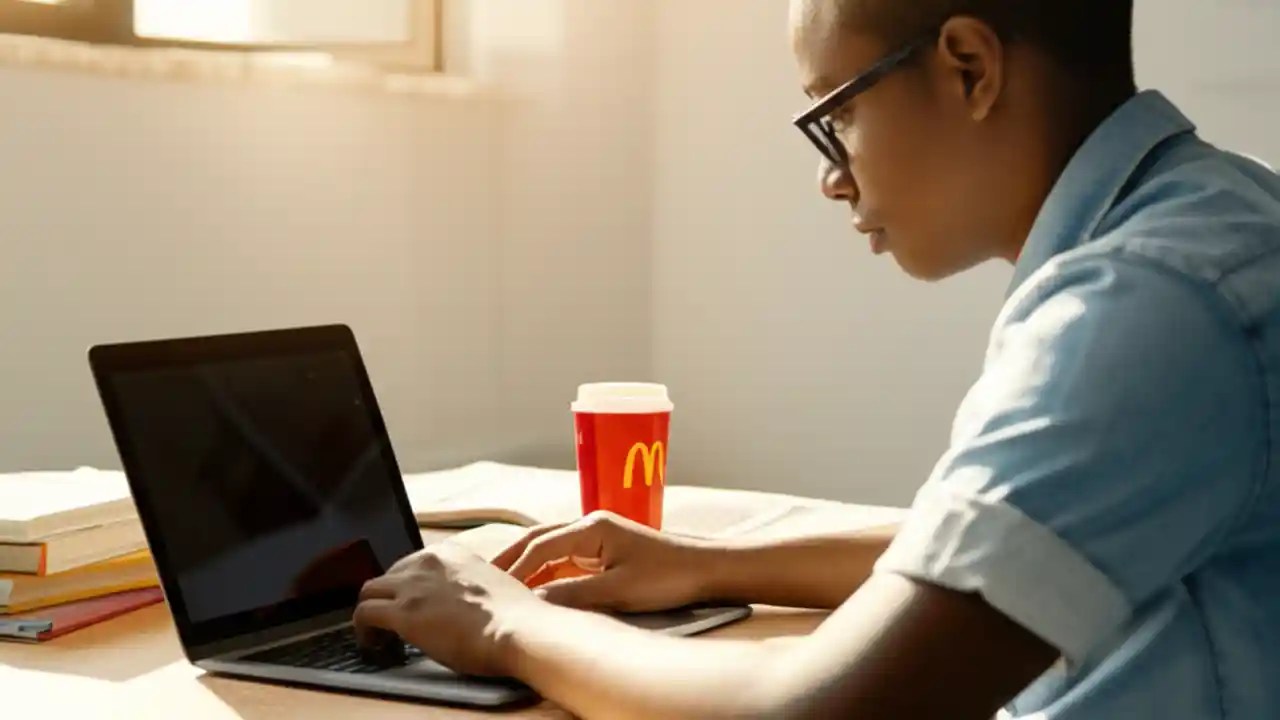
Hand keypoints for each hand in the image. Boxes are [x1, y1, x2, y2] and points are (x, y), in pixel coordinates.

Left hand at [353, 541, 539, 676]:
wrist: (518, 628)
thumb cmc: (515, 615)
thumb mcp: (489, 584)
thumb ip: (467, 585)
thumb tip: (458, 604)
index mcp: (451, 553)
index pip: (412, 563)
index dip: (408, 586)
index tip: (412, 602)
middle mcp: (428, 561)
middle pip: (388, 575)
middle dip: (387, 597)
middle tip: (393, 621)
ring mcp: (414, 585)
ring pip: (369, 591)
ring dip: (371, 611)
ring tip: (380, 634)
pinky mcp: (403, 612)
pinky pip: (364, 614)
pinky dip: (363, 630)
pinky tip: (374, 644)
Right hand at [493, 511, 716, 612]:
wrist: (704, 569)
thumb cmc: (667, 577)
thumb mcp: (617, 590)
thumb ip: (573, 595)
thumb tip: (534, 603)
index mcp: (591, 527)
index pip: (540, 547)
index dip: (516, 570)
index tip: (496, 591)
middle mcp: (590, 525)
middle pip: (538, 539)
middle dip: (509, 558)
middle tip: (481, 578)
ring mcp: (597, 536)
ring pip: (549, 547)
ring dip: (525, 564)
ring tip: (499, 583)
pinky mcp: (604, 550)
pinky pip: (564, 558)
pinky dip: (544, 570)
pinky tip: (533, 587)